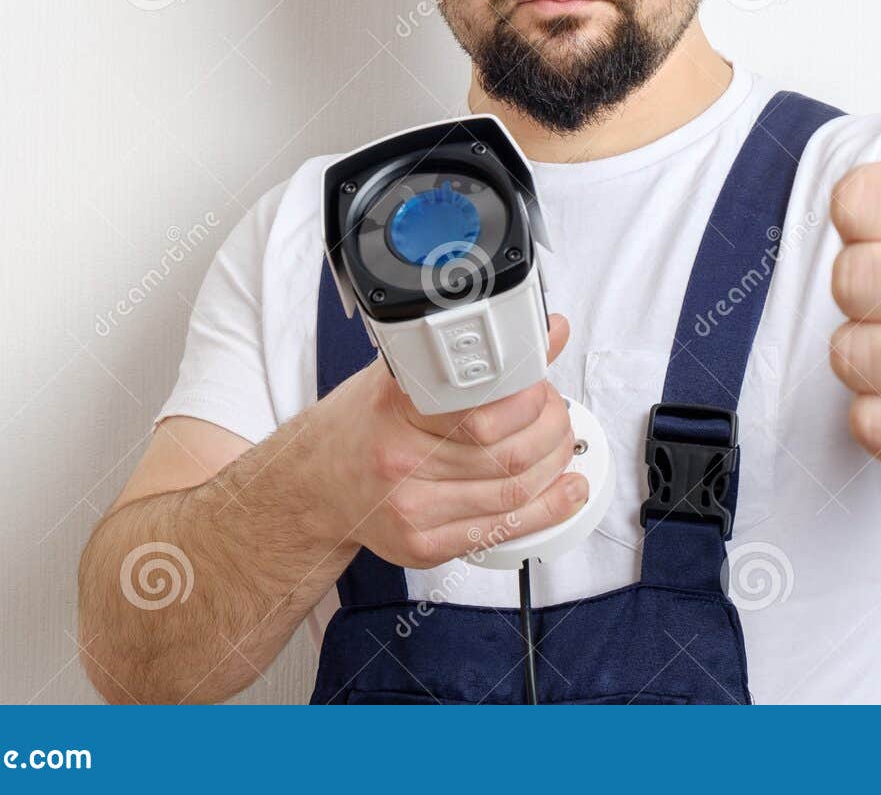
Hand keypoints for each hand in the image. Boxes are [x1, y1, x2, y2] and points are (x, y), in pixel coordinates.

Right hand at [312, 314, 588, 567]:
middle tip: (557, 415)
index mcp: (396, 408)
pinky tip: (565, 493)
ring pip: (512, 493)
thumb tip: (548, 335)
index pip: (483, 409)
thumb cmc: (365, 425)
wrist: (315, 484)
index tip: (542, 385)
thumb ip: (475, 359)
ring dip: (555, 468)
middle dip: (552, 430)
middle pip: (508, 454)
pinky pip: (500, 531)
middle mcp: (400, 460)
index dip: (531, 398)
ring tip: (561, 447)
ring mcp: (410, 509)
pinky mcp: (423, 546)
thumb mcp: (407, 375)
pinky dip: (547, 511)